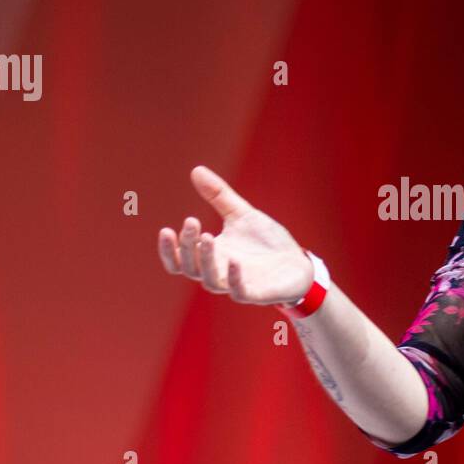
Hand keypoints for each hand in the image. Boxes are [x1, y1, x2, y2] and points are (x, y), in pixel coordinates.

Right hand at [158, 166, 313, 305]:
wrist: (297, 263)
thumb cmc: (266, 242)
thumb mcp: (242, 214)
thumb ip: (219, 196)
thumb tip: (196, 170)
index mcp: (212, 255)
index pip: (180, 260)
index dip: (169, 250)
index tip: (166, 230)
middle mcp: (220, 272)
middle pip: (192, 268)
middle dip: (188, 247)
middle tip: (192, 222)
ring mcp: (237, 284)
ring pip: (211, 281)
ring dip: (206, 261)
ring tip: (208, 237)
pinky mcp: (258, 293)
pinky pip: (240, 293)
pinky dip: (235, 280)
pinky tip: (234, 261)